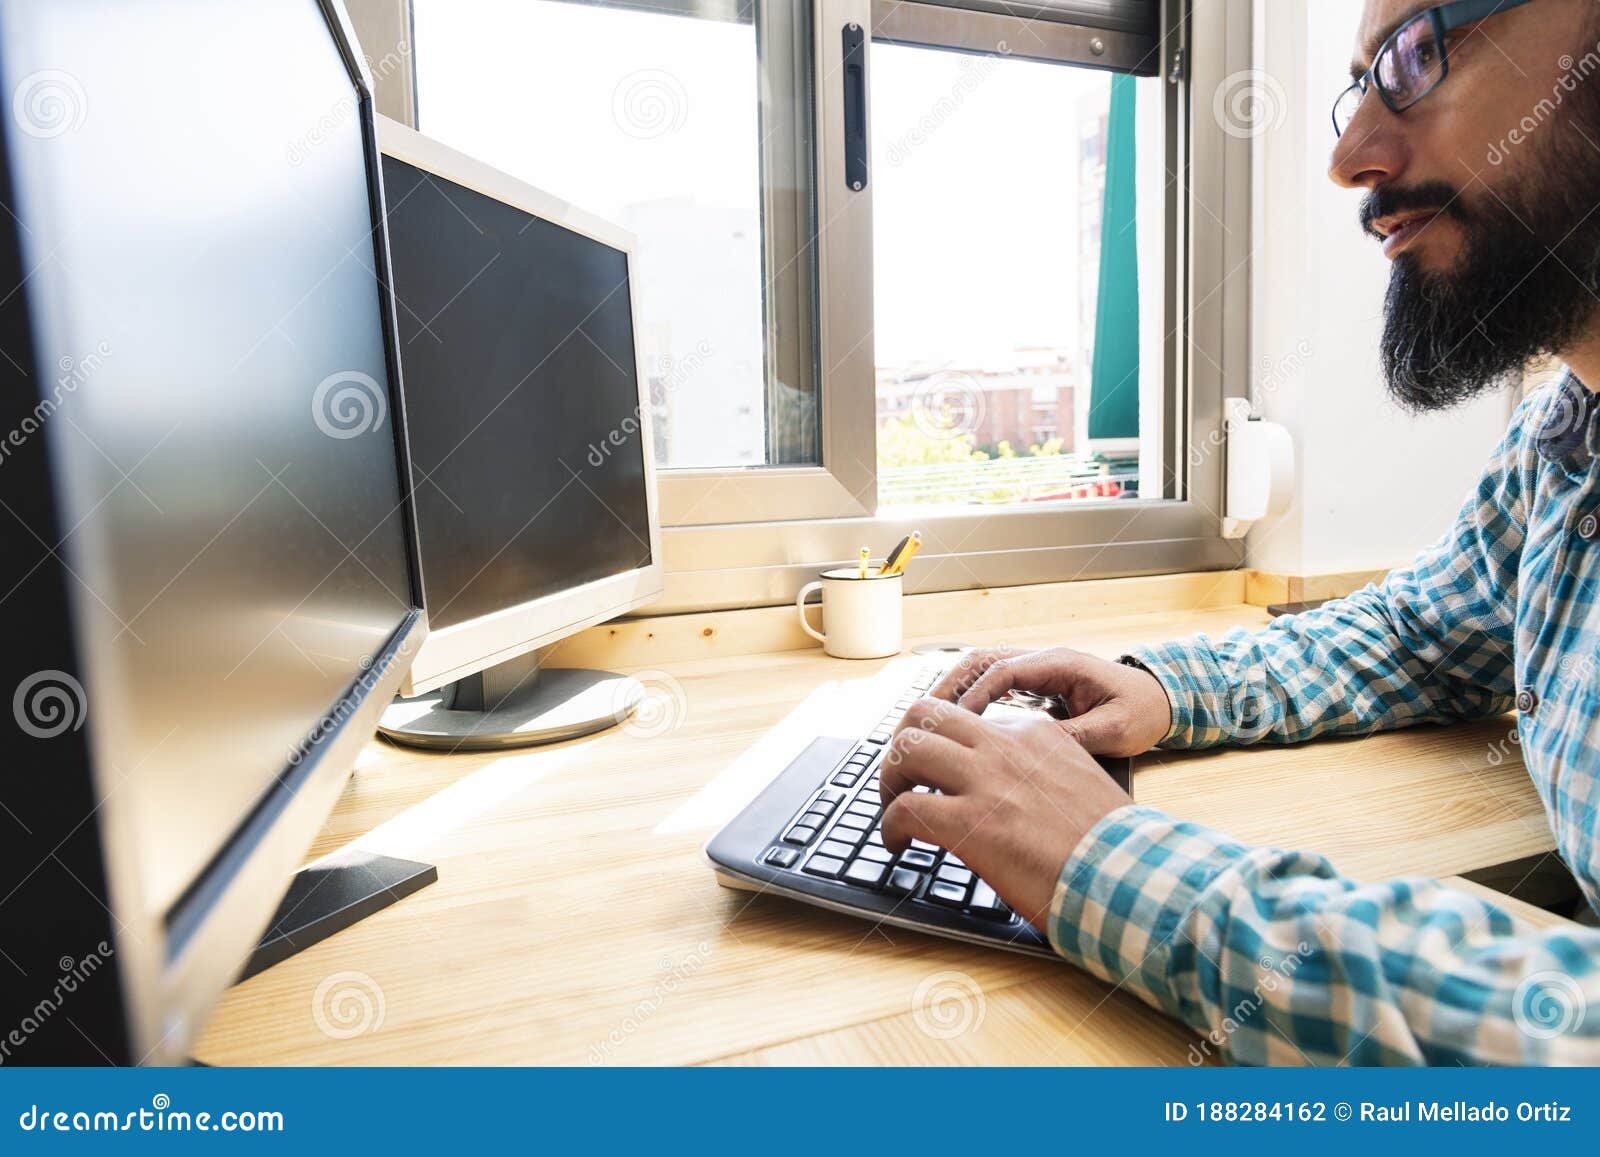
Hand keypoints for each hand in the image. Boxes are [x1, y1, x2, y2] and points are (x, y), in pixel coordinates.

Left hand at [878, 699, 1132, 930]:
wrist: (1126, 874)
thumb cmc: (1109, 843)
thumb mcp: (1076, 781)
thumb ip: (1039, 773)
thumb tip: (1012, 792)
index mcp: (1034, 734)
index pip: (967, 717)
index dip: (942, 743)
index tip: (936, 770)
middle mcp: (1005, 746)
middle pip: (926, 713)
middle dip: (903, 743)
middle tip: (901, 777)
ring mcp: (985, 781)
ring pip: (907, 747)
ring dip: (890, 778)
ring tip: (893, 808)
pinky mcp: (970, 822)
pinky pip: (906, 808)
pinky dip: (890, 826)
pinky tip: (898, 845)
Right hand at [927, 646, 1170, 757]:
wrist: (1161, 701)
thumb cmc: (1142, 712)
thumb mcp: (1115, 730)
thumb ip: (1075, 738)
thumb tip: (1033, 752)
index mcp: (1061, 664)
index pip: (1004, 671)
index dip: (975, 695)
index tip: (955, 723)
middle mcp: (1043, 660)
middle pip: (981, 661)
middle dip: (948, 687)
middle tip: (922, 719)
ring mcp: (1036, 670)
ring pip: (980, 670)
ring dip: (952, 692)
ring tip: (927, 722)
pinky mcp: (1033, 684)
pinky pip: (990, 684)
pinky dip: (967, 699)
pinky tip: (952, 725)